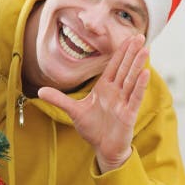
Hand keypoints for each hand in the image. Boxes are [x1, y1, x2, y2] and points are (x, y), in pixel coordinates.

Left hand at [37, 34, 149, 172]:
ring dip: (138, 64)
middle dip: (132, 52)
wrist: (102, 148)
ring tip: (145, 49)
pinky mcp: (128, 114)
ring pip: (132, 80)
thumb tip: (40, 91)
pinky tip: (145, 73)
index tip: (128, 38)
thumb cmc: (92, 128)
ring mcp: (123, 102)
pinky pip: (135, 97)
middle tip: (140, 36)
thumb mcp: (74, 111)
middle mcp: (116, 92)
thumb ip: (59, 99)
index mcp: (105, 88)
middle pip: (124, 68)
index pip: (113, 66)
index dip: (120, 52)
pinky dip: (140, 85)